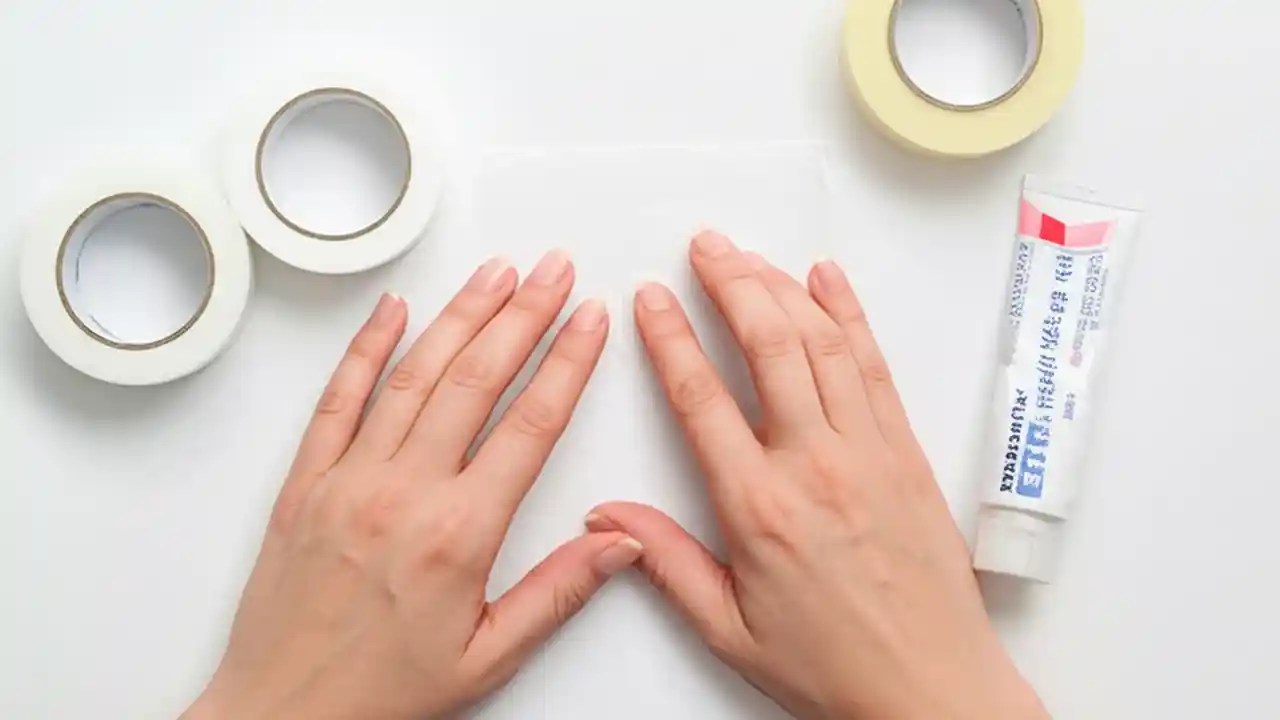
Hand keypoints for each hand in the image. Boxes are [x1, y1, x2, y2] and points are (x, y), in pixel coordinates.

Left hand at [184, 251, 640, 719]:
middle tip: (553, 271)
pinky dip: (365, 347)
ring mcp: (349, 479)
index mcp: (458, 534)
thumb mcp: (489, 656)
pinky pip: (337, 398)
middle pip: (476, 379)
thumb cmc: (381, 692)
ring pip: (413, 375)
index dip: (567, 363)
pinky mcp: (305, 482)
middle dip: (524, 315)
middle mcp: (403, 493)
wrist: (283, 716)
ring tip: (496, 274)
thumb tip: (621, 544)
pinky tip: (392, 310)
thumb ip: (559, 592)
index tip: (589, 321)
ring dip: (460, 315)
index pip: (530, 424)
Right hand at [587, 232, 1046, 719]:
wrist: (932, 691)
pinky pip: (875, 367)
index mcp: (759, 509)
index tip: (652, 298)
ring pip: (823, 344)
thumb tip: (608, 520)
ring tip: (751, 256)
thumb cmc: (835, 669)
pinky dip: (851, 316)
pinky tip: (829, 282)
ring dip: (783, 288)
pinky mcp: (908, 453)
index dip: (671, 337)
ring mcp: (869, 452)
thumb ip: (666, 563)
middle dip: (731, 282)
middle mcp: (816, 466)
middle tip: (705, 247)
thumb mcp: (728, 629)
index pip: (702, 398)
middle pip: (769, 346)